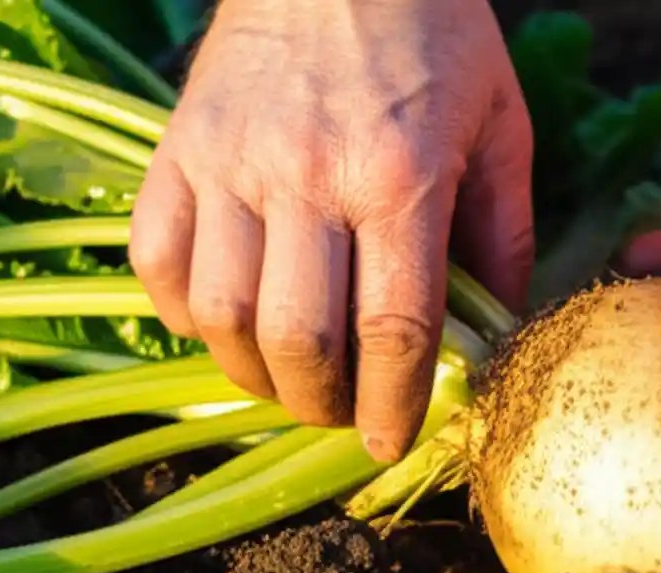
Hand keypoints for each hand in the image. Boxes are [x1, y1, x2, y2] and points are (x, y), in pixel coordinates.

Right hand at [129, 0, 533, 460]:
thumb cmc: (433, 36)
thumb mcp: (499, 125)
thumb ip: (503, 234)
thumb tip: (493, 333)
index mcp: (398, 175)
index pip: (392, 328)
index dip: (393, 405)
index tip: (392, 442)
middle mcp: (305, 174)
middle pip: (299, 338)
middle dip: (321, 404)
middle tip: (341, 413)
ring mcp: (228, 162)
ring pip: (219, 314)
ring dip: (252, 373)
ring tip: (287, 378)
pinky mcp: (176, 150)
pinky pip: (157, 261)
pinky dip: (185, 314)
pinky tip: (225, 319)